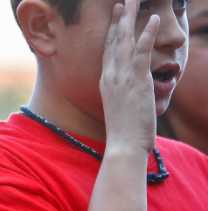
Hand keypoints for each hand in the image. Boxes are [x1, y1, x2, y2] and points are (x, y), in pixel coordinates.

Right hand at [101, 0, 160, 152]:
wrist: (123, 145)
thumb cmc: (124, 133)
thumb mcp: (121, 109)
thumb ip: (125, 95)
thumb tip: (131, 92)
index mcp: (106, 82)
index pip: (108, 51)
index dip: (111, 32)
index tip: (115, 17)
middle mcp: (111, 76)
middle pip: (113, 41)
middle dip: (118, 19)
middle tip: (121, 2)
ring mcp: (122, 77)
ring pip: (125, 41)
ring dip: (130, 18)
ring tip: (133, 1)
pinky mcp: (137, 81)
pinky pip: (142, 52)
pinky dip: (147, 34)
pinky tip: (154, 19)